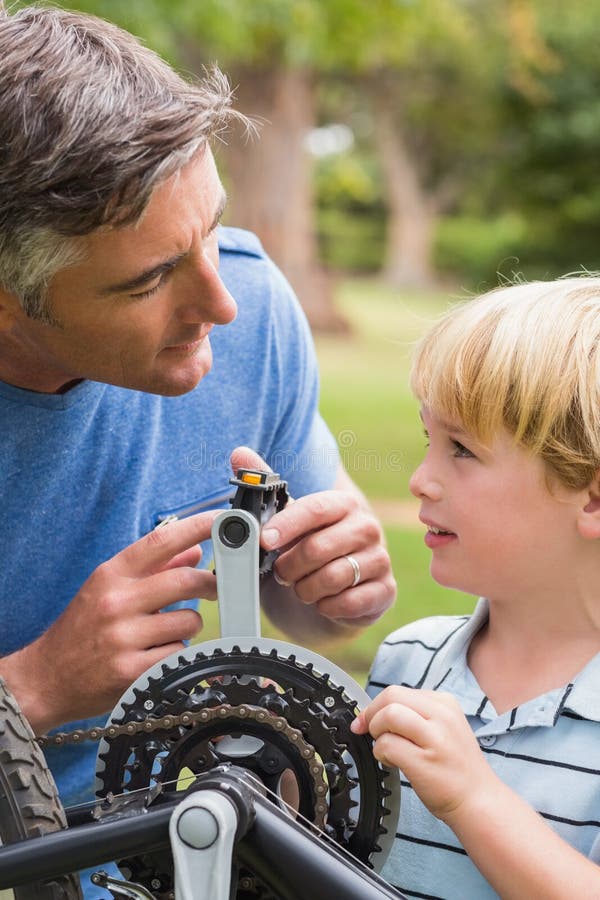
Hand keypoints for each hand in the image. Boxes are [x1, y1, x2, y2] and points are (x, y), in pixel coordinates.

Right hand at [2, 511, 218, 731]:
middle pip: (186, 580)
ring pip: (189, 621)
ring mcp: (123, 638)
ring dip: (188, 626)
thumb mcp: (108, 589)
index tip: (220, 521)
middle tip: (214, 587)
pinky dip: (175, 654)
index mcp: (111, 575)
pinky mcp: (132, 671)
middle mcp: (116, 602)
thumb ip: (154, 569)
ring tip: (166, 631)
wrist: (45, 680)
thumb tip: (194, 550)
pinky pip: (178, 653)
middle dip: (209, 583)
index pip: (161, 540)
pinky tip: (155, 656)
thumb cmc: (81, 630)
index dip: (196, 527)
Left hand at [230, 447, 395, 631]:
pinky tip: (323, 602)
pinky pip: (348, 604)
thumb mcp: (286, 517)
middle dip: (289, 566)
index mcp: (343, 504)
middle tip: (281, 572)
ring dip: (306, 589)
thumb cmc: (307, 546)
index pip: (314, 509)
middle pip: (318, 549)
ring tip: (302, 586)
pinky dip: (326, 607)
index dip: (286, 526)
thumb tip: (238, 452)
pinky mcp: (385, 591)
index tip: (264, 540)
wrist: (335, 587)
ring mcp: (380, 560)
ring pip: (332, 578)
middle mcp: (367, 528)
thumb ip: (263, 485)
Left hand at [351, 685, 494, 822]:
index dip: (376, 705)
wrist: (479, 801)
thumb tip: (377, 711)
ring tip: (385, 749)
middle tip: (367, 731)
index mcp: (445, 703)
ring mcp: (435, 738)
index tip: (367, 720)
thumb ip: (417, 715)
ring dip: (376, 731)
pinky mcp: (425, 761)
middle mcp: (442, 715)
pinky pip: (387, 745)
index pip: (398, 691)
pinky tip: (392, 763)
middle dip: (372, 713)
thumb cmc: (455, 768)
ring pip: (389, 715)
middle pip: (391, 696)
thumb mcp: (444, 728)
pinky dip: (380, 753)